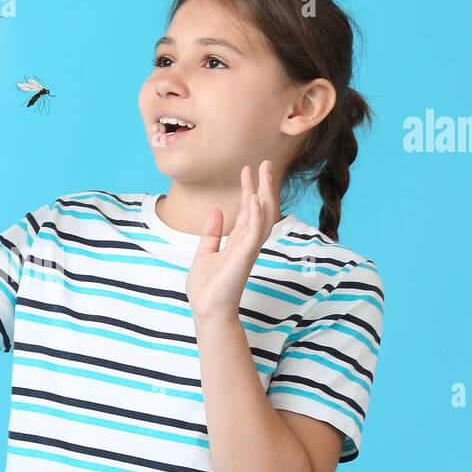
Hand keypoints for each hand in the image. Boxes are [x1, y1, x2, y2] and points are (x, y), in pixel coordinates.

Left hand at [186, 160, 282, 322]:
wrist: (206, 309)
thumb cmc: (207, 288)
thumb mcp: (205, 253)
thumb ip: (211, 234)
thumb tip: (216, 212)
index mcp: (238, 241)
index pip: (248, 210)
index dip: (249, 189)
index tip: (247, 169)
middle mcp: (247, 243)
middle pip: (260, 208)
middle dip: (263, 185)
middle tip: (266, 162)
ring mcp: (248, 249)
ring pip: (263, 216)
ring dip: (265, 192)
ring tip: (265, 171)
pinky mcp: (244, 257)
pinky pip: (254, 233)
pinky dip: (257, 215)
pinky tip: (256, 198)